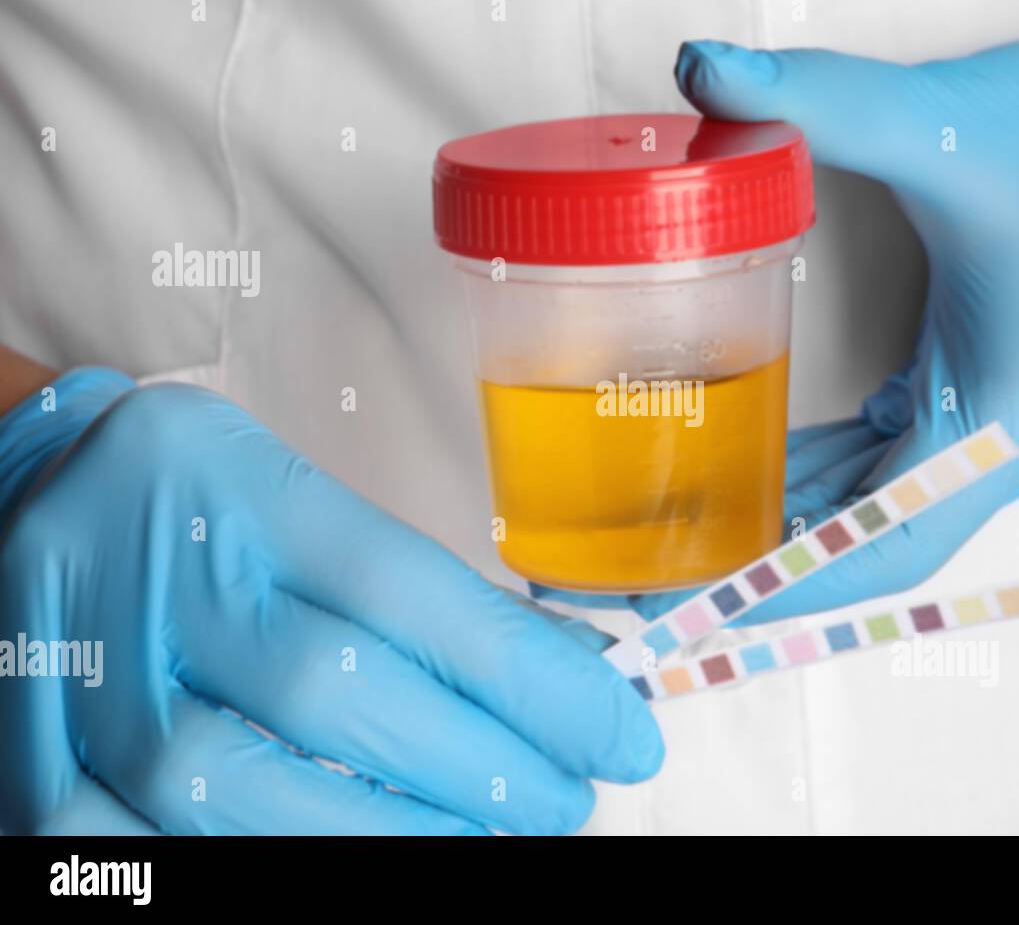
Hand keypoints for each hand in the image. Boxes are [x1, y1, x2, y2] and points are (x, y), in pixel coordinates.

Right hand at [0, 369, 661, 834]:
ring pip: (237, 789)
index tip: (620, 734)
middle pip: (338, 694)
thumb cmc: (200, 506)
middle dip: (477, 769)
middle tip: (563, 802)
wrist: (27, 490)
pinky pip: (136, 852)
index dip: (529, 678)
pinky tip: (344, 863)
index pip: (412, 592)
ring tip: (483, 840)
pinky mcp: (32, 752)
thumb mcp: (305, 502)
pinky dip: (250, 866)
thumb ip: (418, 592)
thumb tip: (565, 676)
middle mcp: (163, 579)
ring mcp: (85, 674)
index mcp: (246, 493)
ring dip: (385, 835)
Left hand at [538, 0, 1018, 623]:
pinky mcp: (990, 395)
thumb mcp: (956, 127)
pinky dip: (825, 471)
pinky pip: (894, 461)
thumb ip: (824, 100)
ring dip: (788, 520)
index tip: (690, 607)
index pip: (882, 547)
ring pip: (880, 506)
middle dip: (761, 564)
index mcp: (1013, 421)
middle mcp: (1012, 446)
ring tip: (683, 531)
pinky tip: (758, 463)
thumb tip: (706, 73)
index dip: (782, 587)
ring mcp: (1005, 427)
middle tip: (650, 571)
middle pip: (870, 541)